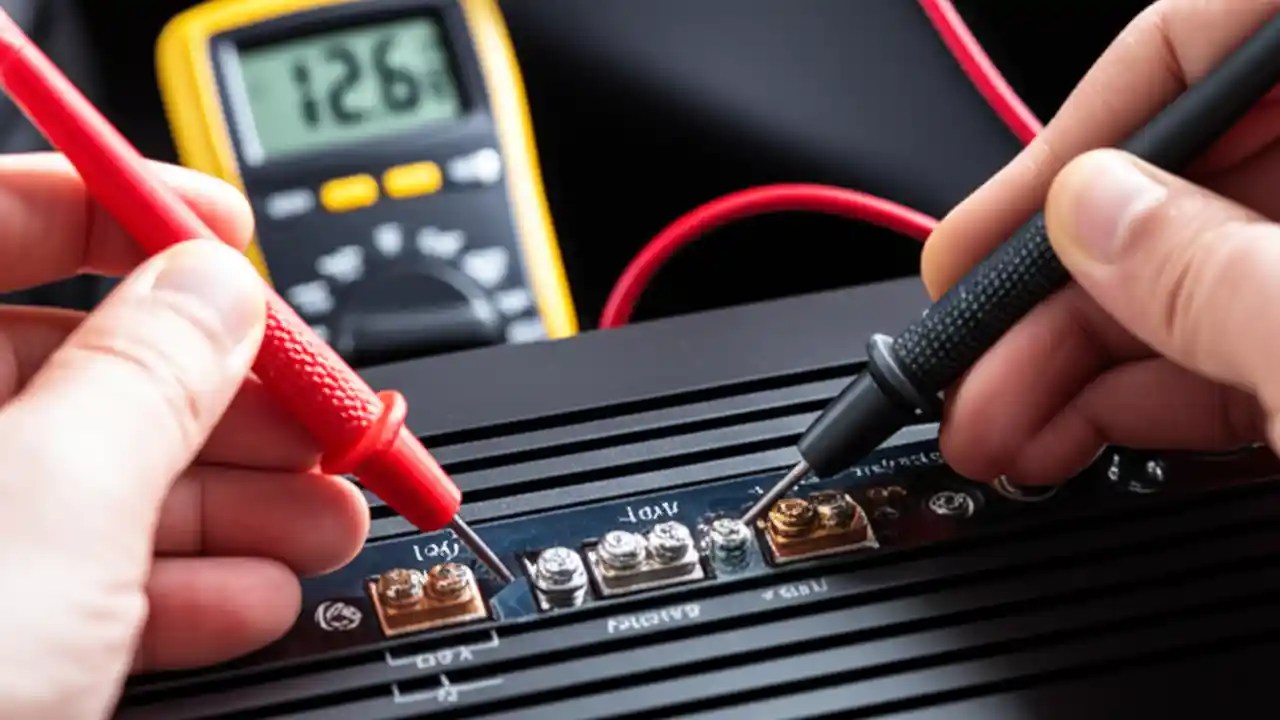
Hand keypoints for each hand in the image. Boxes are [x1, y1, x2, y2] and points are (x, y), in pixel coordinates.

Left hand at [0, 154, 368, 718]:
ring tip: (329, 514)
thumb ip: (148, 370)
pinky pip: (71, 583)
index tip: (230, 234)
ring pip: (83, 484)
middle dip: (218, 390)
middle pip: (63, 363)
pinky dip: (173, 587)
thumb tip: (214, 287)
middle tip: (319, 406)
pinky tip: (252, 595)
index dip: (126, 208)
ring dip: (226, 498)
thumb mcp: (46, 501)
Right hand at [922, 0, 1279, 485]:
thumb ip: (1211, 270)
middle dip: (1053, 294)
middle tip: (968, 371)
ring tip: (996, 436)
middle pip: (1178, 184)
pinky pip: (1238, 347)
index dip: (1067, 140)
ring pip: (1195, 280)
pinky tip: (1068, 438)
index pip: (1190, 42)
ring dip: (1075, 366)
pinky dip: (1148, 401)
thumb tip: (1083, 214)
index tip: (977, 242)